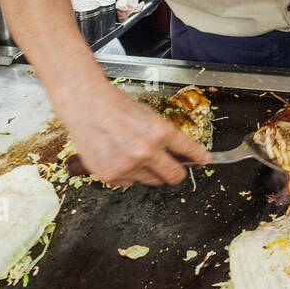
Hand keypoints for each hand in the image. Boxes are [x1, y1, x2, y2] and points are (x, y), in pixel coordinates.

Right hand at [56, 79, 208, 185]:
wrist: (85, 105)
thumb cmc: (115, 105)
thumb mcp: (148, 114)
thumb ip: (163, 134)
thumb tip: (177, 150)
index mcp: (160, 132)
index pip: (188, 150)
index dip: (198, 156)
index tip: (204, 159)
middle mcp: (147, 152)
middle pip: (174, 176)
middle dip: (177, 172)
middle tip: (173, 167)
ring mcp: (129, 166)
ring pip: (152, 181)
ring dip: (149, 172)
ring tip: (135, 155)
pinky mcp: (112, 176)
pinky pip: (129, 183)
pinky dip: (127, 174)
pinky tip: (118, 157)